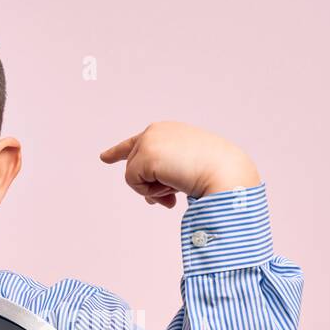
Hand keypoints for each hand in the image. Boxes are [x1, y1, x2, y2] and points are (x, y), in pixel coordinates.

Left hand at [98, 120, 259, 206]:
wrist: (225, 172)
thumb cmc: (214, 174)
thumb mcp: (185, 174)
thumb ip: (164, 181)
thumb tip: (149, 198)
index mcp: (168, 132)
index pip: (137, 143)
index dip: (119, 151)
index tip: (104, 158)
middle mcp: (156, 131)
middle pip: (134, 167)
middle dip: (150, 187)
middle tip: (173, 194)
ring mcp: (149, 140)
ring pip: (132, 175)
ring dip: (153, 190)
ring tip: (176, 186)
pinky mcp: (146, 154)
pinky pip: (132, 182)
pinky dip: (149, 191)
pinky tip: (171, 187)